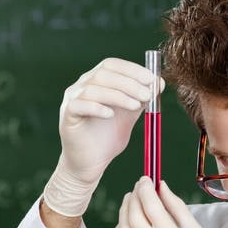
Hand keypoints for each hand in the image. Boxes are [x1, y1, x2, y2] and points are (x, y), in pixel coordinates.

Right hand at [59, 58, 162, 184]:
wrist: (90, 163)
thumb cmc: (107, 137)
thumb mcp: (129, 115)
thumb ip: (141, 99)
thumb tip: (159, 82)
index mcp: (97, 81)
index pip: (112, 65)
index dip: (132, 69)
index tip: (151, 79)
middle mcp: (82, 86)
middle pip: (103, 74)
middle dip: (129, 83)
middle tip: (148, 94)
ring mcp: (72, 100)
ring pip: (93, 88)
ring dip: (118, 95)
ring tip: (136, 106)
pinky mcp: (68, 115)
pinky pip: (80, 105)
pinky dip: (97, 107)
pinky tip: (110, 115)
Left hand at [114, 177, 227, 227]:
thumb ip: (176, 207)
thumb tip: (160, 186)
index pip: (151, 204)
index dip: (145, 187)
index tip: (146, 179)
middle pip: (134, 214)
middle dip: (133, 196)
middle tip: (138, 187)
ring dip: (124, 211)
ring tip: (130, 202)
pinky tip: (126, 223)